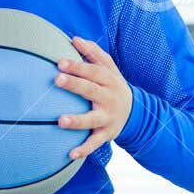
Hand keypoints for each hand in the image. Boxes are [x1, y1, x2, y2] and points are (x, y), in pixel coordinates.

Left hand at [53, 36, 133, 160]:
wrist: (135, 112)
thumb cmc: (113, 86)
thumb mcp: (109, 69)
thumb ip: (93, 53)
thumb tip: (75, 38)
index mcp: (108, 80)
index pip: (92, 71)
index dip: (77, 66)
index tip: (60, 62)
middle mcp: (109, 98)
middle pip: (91, 90)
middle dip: (75, 85)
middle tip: (57, 79)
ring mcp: (107, 117)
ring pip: (92, 120)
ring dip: (77, 121)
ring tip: (60, 121)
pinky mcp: (106, 134)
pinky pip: (95, 143)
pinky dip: (84, 149)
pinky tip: (70, 154)